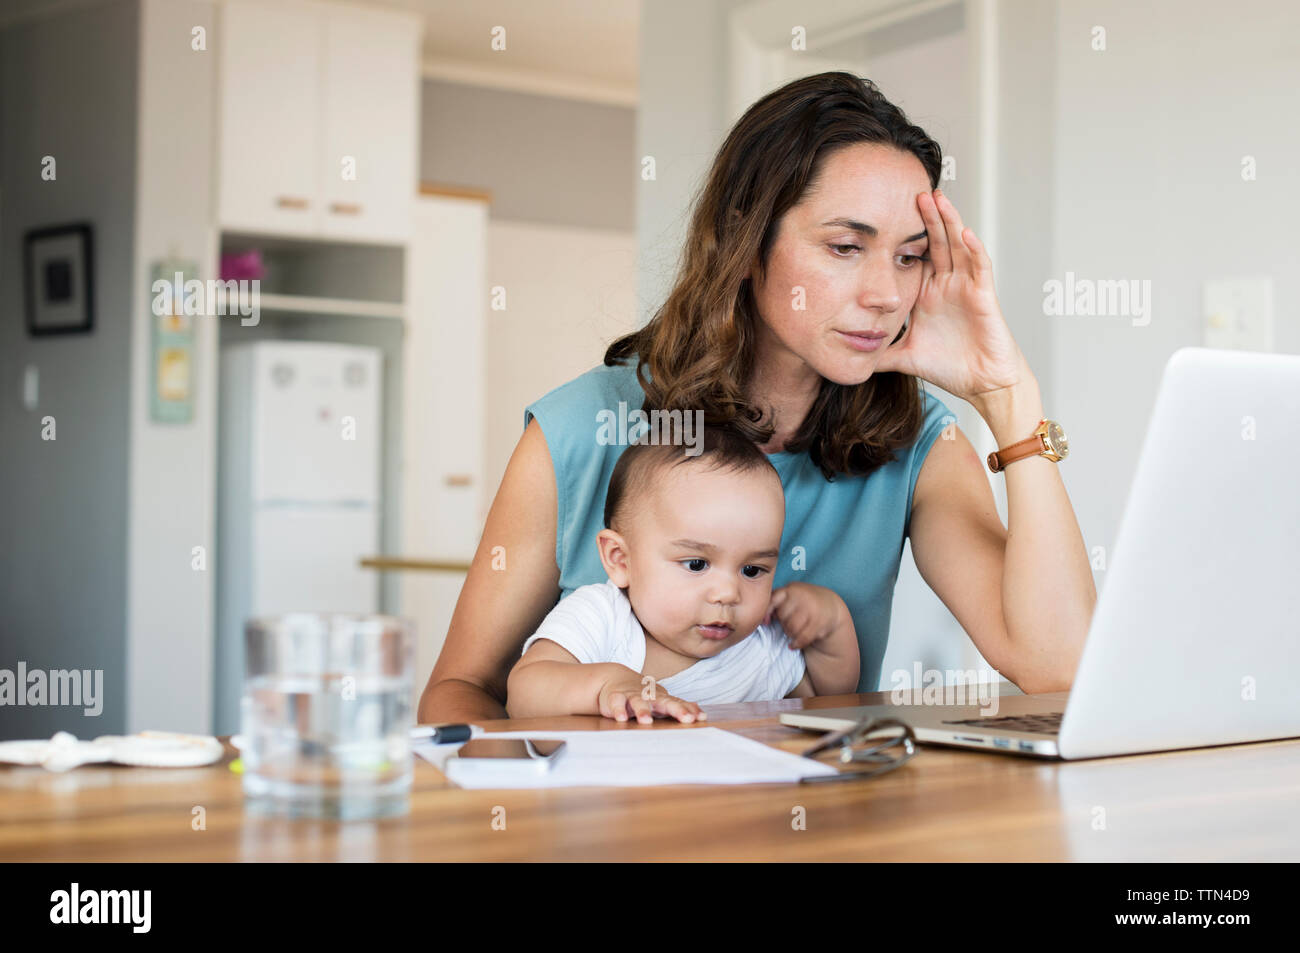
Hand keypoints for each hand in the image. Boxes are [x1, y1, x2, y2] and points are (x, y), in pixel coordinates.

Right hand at [597, 666, 705, 724]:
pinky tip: (621, 718)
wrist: (615, 679)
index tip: (700, 717)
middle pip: (664, 701)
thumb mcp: (661, 701)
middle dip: (676, 709)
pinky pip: (617, 703)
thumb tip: (702, 714)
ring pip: (638, 702)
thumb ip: (679, 707)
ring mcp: (632, 695)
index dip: (688, 710)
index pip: (678, 703)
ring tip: (646, 721)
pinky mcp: (615, 697)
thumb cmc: (643, 696)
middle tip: (686, 719)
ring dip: (642, 711)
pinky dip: (618, 710)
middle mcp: (649, 696)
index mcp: (662, 698)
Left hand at [761, 582, 846, 651]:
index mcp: (793, 589)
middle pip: (782, 617)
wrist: (831, 606)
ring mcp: (812, 609)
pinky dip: (796, 644)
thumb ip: (776, 602)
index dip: (767, 612)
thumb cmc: (804, 602)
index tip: (765, 622)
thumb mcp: (791, 595)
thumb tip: (764, 620)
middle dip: (783, 624)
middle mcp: (803, 596)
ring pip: (791, 628)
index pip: (774, 599)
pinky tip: (793, 645)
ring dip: (789, 634)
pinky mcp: (819, 622)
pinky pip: (802, 638)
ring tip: (792, 632)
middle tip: (788, 624)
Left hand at [873, 188, 1031, 403]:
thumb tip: (846, 356)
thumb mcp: (903, 357)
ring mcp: (966, 288)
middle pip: (936, 243)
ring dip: (949, 222)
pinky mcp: (984, 296)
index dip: (902, 237)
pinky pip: (980, 267)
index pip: (914, 258)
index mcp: (928, 295)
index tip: (884, 217)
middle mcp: (947, 286)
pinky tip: (964, 232)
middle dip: (925, 218)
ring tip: (936, 199)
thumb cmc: (952, 368)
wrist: (983, 385)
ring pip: (958, 246)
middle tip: (910, 192)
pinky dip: (974, 249)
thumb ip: (877, 352)